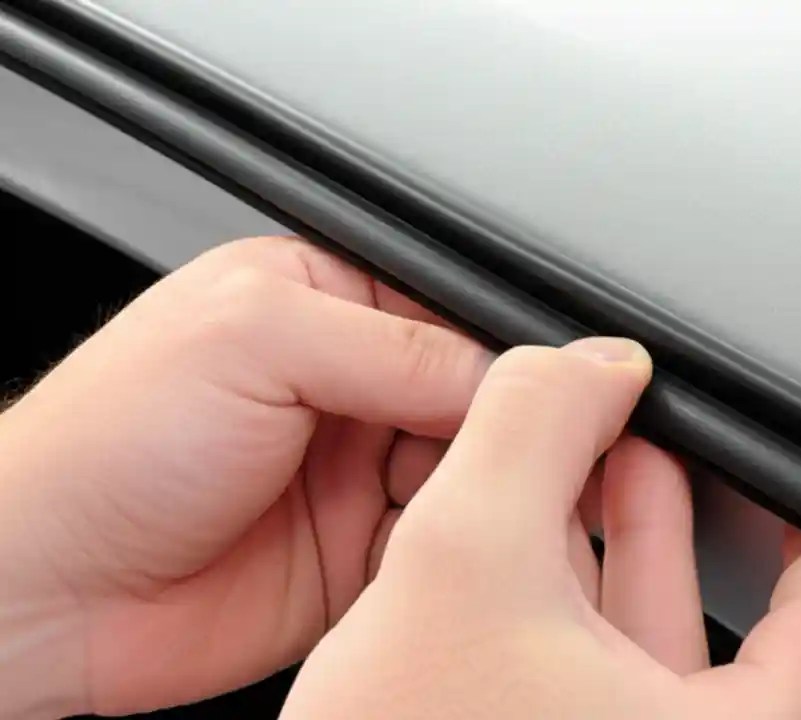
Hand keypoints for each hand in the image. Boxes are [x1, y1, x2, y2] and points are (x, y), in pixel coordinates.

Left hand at [0, 237, 491, 716]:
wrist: (44, 589)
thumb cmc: (104, 445)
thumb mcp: (253, 339)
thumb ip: (392, 345)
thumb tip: (505, 372)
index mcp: (323, 307)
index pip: (452, 316)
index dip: (502, 352)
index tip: (539, 387)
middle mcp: (347, 390)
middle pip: (475, 400)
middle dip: (499, 427)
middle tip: (511, 450)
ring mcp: (355, 475)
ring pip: (471, 475)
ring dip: (481, 490)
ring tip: (463, 498)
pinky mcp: (360, 556)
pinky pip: (443, 548)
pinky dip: (459, 552)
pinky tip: (444, 548)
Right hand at [281, 339, 800, 718]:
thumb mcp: (462, 561)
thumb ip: (531, 433)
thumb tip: (580, 366)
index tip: (789, 479)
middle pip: (735, 622)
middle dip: (676, 509)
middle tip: (647, 440)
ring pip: (646, 651)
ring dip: (610, 548)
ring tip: (577, 469)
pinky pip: (583, 681)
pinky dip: (559, 607)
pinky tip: (517, 551)